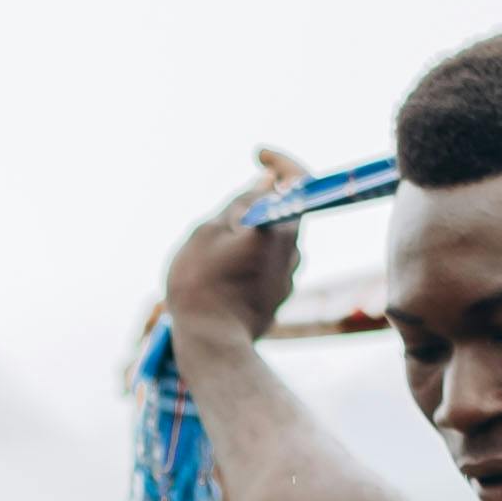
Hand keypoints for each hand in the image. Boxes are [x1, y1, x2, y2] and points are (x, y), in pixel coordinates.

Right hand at [165, 173, 305, 351]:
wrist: (211, 345)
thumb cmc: (202, 284)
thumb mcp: (209, 232)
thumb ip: (240, 204)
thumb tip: (267, 182)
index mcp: (279, 228)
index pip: (299, 179)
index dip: (281, 161)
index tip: (259, 155)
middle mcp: (293, 250)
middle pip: (281, 212)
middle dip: (253, 207)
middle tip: (219, 219)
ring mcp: (288, 276)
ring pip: (272, 241)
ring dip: (248, 236)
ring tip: (212, 254)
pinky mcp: (278, 296)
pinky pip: (266, 265)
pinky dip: (247, 260)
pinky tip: (219, 277)